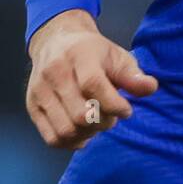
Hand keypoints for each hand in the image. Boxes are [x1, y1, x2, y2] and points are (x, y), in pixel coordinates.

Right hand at [25, 9, 158, 149]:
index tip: (126, 109)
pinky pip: (51, 137)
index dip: (114, 105)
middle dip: (103, 122)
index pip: (93, 86)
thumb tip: (150, 88)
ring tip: (96, 123)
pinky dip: (71, 142)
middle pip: (80, 114)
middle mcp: (55, 72)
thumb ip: (133, 75)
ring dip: (88, 134)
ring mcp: (40, 90)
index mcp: (79, 55)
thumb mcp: (117, 56)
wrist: (56, 42)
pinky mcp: (32, 106)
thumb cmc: (93, 52)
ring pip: (65, 130)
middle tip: (111, 116)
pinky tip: (83, 132)